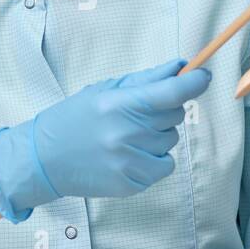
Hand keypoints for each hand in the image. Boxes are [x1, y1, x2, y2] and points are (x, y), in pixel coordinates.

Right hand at [0, 58, 212, 220]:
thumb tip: (181, 66)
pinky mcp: (131, 183)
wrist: (44, 159)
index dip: (194, 83)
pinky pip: (165, 166)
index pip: (170, 93)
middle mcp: (126, 133)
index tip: (205, 77)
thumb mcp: (105, 90)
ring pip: (171, 142)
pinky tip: (129, 155)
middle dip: (164, 111)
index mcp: (119, 104)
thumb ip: (145, 79)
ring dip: (157, 137)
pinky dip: (155, 160)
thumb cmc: (75, 118)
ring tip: (126, 137)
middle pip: (175, 116)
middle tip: (137, 114)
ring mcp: (129, 161)